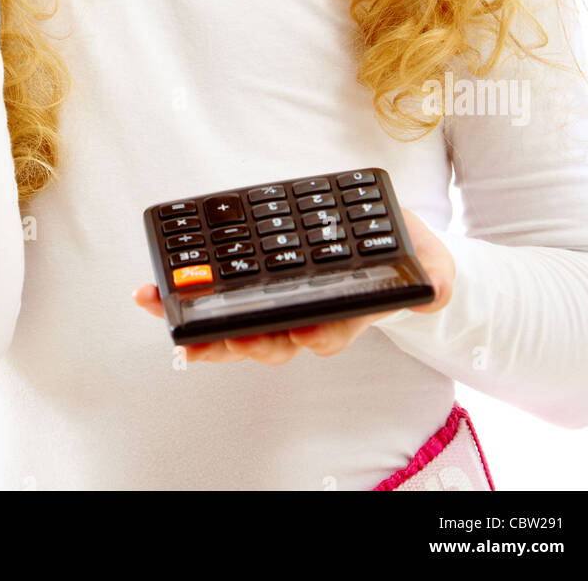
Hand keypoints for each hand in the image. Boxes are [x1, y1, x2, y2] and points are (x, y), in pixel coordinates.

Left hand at [133, 206, 454, 364]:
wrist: (392, 245)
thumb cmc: (404, 259)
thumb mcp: (430, 267)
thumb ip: (434, 277)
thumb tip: (434, 284)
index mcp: (343, 312)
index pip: (322, 333)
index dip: (307, 337)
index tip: (300, 334)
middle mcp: (306, 314)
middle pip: (270, 341)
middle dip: (242, 342)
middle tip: (218, 337)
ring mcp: (276, 302)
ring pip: (238, 329)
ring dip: (205, 330)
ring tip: (176, 323)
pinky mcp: (252, 280)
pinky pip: (217, 300)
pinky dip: (183, 302)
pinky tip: (153, 295)